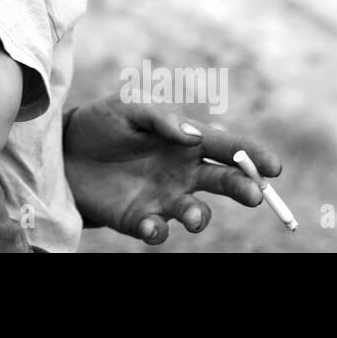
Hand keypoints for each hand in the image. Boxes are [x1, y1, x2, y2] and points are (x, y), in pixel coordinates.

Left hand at [62, 93, 282, 244]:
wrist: (63, 149)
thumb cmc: (102, 121)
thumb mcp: (128, 105)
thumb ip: (160, 115)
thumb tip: (193, 135)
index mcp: (187, 140)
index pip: (227, 147)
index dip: (253, 156)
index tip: (274, 167)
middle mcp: (183, 171)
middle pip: (225, 182)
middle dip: (244, 189)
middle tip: (255, 195)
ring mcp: (164, 197)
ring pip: (196, 213)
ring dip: (200, 217)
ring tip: (194, 215)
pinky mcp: (140, 219)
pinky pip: (158, 232)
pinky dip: (158, 232)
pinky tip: (150, 225)